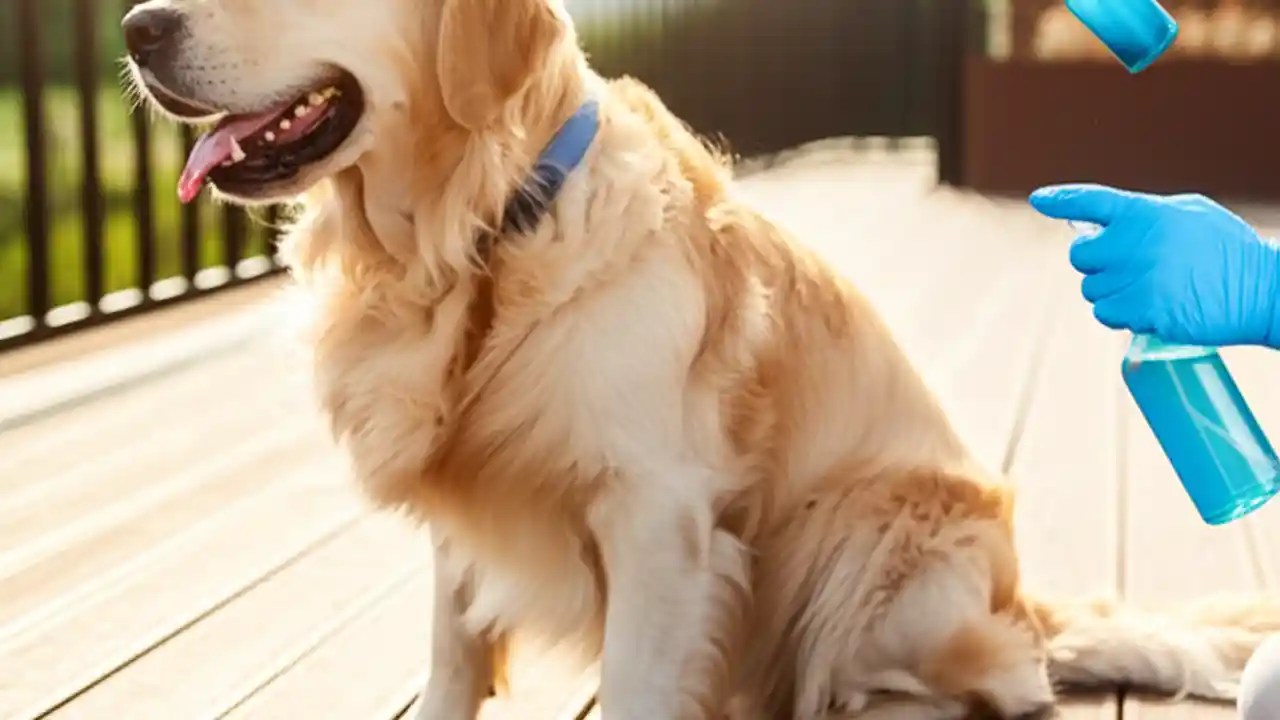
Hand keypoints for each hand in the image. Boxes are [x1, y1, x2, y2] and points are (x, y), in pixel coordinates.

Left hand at [1029, 183, 1279, 348]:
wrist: (1260, 288)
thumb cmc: (1225, 248)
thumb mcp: (1188, 214)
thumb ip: (1143, 215)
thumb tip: (1103, 224)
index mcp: (1145, 212)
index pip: (1091, 201)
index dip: (1062, 199)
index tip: (1040, 199)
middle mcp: (1135, 243)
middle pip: (1081, 256)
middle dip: (1096, 262)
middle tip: (1125, 266)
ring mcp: (1137, 279)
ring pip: (1091, 289)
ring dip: (1109, 291)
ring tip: (1147, 287)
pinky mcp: (1142, 311)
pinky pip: (1106, 313)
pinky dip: (1120, 314)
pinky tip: (1148, 306)